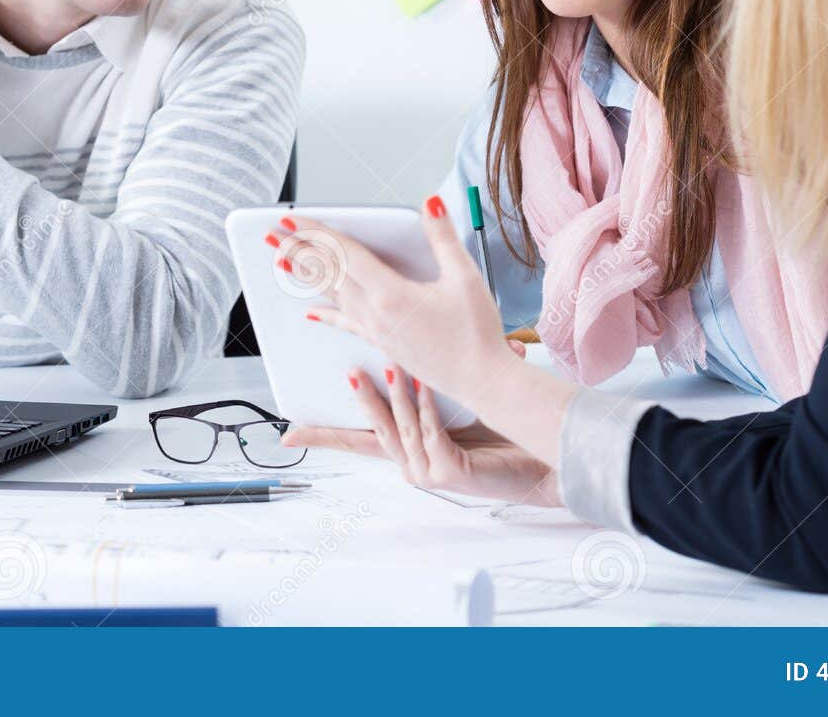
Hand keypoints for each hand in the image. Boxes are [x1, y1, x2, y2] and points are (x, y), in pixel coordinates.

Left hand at [265, 198, 520, 407]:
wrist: (480, 380)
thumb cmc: (477, 331)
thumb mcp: (464, 277)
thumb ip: (443, 237)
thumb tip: (430, 201)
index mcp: (390, 292)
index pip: (343, 254)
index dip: (316, 233)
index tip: (291, 219)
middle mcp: (374, 313)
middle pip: (328, 274)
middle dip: (297, 251)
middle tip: (270, 235)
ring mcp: (375, 330)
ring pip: (331, 296)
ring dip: (305, 277)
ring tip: (282, 262)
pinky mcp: (382, 343)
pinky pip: (345, 323)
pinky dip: (326, 315)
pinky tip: (311, 314)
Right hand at [283, 364, 561, 506]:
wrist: (539, 464)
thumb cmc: (499, 438)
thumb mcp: (455, 411)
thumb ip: (429, 391)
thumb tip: (405, 354)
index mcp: (408, 451)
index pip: (358, 441)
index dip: (324, 436)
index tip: (289, 432)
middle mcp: (412, 465)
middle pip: (374, 431)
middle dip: (360, 400)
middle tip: (346, 370)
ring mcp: (429, 472)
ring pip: (402, 429)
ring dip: (393, 397)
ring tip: (385, 365)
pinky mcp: (450, 473)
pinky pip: (432, 433)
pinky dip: (425, 407)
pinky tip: (423, 383)